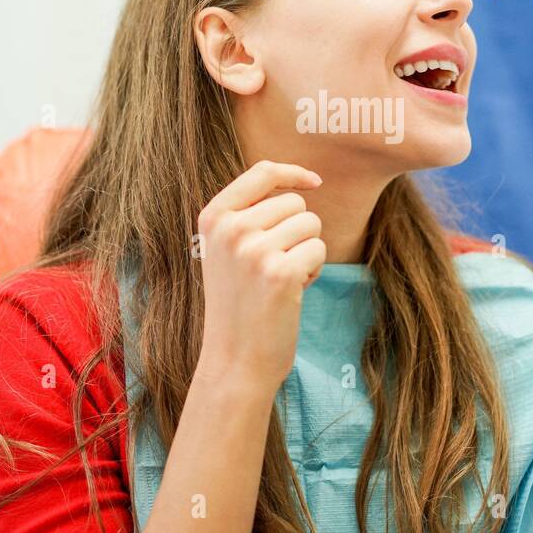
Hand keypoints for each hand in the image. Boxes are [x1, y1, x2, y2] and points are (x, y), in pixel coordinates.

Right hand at [195, 160, 325, 393]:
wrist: (234, 360)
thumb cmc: (239, 303)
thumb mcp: (227, 250)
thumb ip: (249, 213)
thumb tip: (299, 182)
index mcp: (214, 217)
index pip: (262, 172)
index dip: (294, 173)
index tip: (315, 181)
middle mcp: (231, 229)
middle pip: (295, 202)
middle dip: (298, 231)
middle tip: (274, 266)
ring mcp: (254, 249)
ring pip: (311, 224)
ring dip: (306, 251)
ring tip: (280, 280)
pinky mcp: (281, 272)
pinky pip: (318, 250)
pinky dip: (313, 271)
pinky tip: (291, 293)